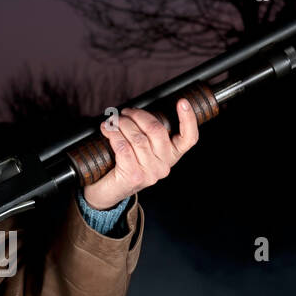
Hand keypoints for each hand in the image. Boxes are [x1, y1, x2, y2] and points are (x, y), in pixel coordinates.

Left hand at [82, 99, 198, 211]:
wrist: (106, 192)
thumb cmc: (122, 165)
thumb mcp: (141, 149)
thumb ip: (147, 133)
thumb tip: (137, 110)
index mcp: (172, 156)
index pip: (189, 138)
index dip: (188, 119)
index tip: (182, 102)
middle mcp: (165, 166)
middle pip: (156, 130)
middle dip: (138, 116)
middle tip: (124, 113)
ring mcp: (150, 173)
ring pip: (137, 138)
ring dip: (122, 124)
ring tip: (112, 121)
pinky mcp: (133, 176)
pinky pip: (123, 147)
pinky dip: (113, 134)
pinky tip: (106, 129)